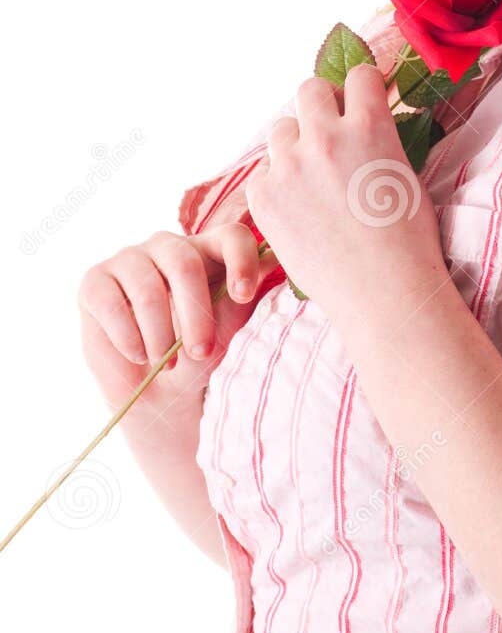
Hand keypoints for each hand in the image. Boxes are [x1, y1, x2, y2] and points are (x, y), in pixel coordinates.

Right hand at [78, 224, 280, 416]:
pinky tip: (139, 356)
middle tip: (202, 352)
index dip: (240, 259)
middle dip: (196, 313)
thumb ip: (242, 297)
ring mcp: (129, 260)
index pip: (230, 236)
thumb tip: (274, 258)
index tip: (244, 294)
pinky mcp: (95, 282)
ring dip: (160, 333)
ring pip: (148, 286)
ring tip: (168, 362)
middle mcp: (169, 247)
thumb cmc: (200, 358)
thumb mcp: (227, 330)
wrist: (160, 396)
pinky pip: (111, 303)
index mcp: (210, 252)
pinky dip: (128, 337)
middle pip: (185, 262)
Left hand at [244, 65, 450, 328]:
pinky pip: (263, 173)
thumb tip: (367, 124)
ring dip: (295, 145)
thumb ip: (379, 140)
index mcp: (369, 126)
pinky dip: (277, 184)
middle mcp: (325, 137)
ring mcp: (289, 168)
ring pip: (281, 130)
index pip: (359, 76)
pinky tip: (298, 209)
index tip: (362, 105)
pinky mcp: (264, 199)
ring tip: (313, 179)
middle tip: (331, 135)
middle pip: (309, 90)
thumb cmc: (408, 241)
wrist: (383, 293)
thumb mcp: (406, 174)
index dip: (362, 90)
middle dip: (321, 107)